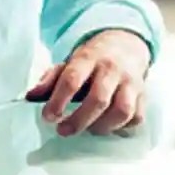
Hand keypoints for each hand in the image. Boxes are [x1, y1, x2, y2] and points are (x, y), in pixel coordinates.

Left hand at [24, 30, 150, 136]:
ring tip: (89, 130)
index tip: (48, 117)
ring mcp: (131, 82)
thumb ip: (50, 79)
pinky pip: (137, 117)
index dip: (59, 100)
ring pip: (122, 110)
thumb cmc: (92, 60)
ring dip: (102, 126)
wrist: (126, 44)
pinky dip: (122, 127)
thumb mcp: (69, 62)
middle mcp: (112, 69)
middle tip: (63, 130)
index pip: (73, 79)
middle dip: (79, 120)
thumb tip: (30, 97)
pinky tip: (108, 126)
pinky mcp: (144, 95)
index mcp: (89, 58)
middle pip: (98, 99)